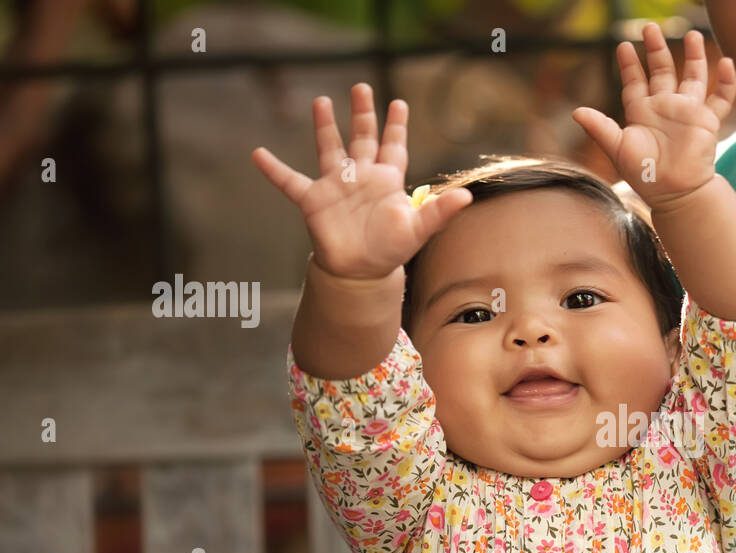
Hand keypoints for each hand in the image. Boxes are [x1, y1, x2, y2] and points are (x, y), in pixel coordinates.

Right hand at [251, 82, 471, 281]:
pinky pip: (290, 182)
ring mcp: (336, 186)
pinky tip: (258, 154)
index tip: (399, 103)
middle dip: (363, 113)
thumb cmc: (389, 250)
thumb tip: (468, 197)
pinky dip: (274, 170)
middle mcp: (361, 177)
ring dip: (325, 126)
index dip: (396, 126)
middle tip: (361, 87)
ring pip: (330, 149)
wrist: (360, 273)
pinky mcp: (314, 200)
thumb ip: (439, 211)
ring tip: (320, 101)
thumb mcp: (418, 230)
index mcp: (386, 181)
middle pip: (362, 138)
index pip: (393, 147)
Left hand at [572, 24, 735, 211]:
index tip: (624, 45)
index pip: (634, 81)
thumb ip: (600, 128)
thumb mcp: (618, 149)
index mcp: (642, 112)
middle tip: (651, 27)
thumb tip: (576, 112)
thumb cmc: (645, 175)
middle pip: (662, 70)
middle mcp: (664, 107)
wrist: (675, 193)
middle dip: (656, 49)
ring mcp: (687, 112)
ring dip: (694, 57)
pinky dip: (726, 82)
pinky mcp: (707, 121)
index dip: (629, 64)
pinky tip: (727, 64)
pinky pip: (721, 98)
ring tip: (691, 34)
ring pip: (693, 77)